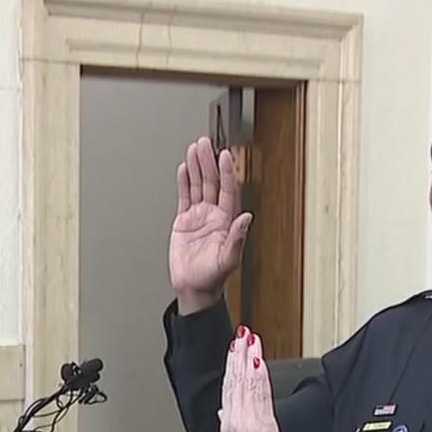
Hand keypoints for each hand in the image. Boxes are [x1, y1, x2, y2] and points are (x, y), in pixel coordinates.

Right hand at [170, 137, 251, 312]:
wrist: (193, 289)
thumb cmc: (213, 278)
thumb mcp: (229, 259)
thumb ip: (237, 237)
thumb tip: (246, 217)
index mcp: (226, 221)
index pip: (227, 190)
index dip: (226, 172)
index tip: (225, 155)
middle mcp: (213, 215)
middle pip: (211, 182)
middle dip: (208, 162)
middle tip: (205, 143)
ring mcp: (198, 216)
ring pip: (198, 186)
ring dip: (197, 167)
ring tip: (195, 148)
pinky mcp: (184, 221)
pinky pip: (184, 197)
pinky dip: (184, 182)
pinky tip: (184, 168)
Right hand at [219, 327, 285, 431]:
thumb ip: (228, 426)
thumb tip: (223, 412)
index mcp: (228, 424)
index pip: (228, 388)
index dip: (231, 366)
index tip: (233, 349)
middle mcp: (235, 419)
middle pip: (235, 380)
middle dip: (238, 355)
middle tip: (241, 334)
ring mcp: (248, 420)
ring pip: (246, 382)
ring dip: (249, 358)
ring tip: (251, 339)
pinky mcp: (263, 423)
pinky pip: (259, 393)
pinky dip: (258, 375)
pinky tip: (258, 360)